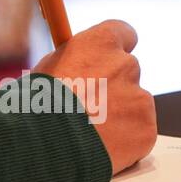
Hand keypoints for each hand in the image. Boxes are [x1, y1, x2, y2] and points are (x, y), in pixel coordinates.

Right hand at [34, 19, 156, 173]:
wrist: (42, 144)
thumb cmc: (35, 106)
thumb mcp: (46, 69)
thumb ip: (72, 63)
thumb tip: (76, 67)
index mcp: (100, 44)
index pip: (124, 33)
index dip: (115, 50)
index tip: (107, 62)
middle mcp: (125, 65)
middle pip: (128, 72)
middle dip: (113, 88)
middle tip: (90, 109)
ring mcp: (139, 98)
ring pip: (134, 105)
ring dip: (119, 116)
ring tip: (89, 134)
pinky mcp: (145, 129)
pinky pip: (138, 133)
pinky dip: (125, 142)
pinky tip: (100, 148)